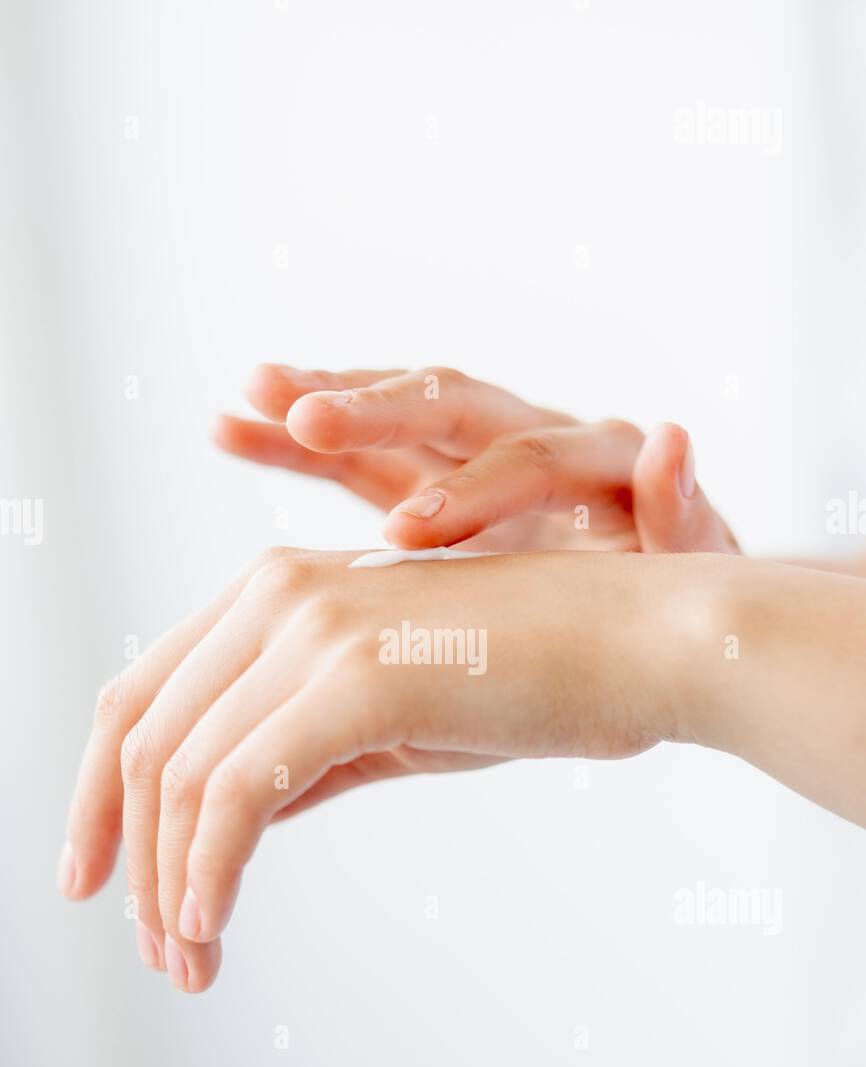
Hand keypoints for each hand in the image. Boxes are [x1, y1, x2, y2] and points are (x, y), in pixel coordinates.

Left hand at [58, 547, 685, 991]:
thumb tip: (229, 818)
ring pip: (182, 774)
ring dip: (170, 884)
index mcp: (277, 588)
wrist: (646, 642)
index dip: (98, 793)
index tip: (96, 874)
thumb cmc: (537, 674)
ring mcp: (313, 626)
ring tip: (188, 961)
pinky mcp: (356, 678)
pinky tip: (209, 929)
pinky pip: (239, 793)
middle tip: (149, 947)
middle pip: (141, 736)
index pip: (142, 694)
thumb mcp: (392, 712)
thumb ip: (301, 751)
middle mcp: (277, 592)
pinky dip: (208, 872)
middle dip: (128, 853)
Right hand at [214, 364, 738, 554]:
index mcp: (592, 459)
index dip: (467, 494)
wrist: (653, 606)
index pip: (526, 459)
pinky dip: (295, 442)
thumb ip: (684, 516)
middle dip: (380, 412)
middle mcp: (527, 437)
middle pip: (450, 406)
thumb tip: (674, 436)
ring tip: (255, 391)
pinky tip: (230, 425)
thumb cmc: (672, 595)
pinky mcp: (424, 481)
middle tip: (311, 417)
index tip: (406, 534)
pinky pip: (353, 455)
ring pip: (394, 415)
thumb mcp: (693, 568)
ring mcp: (469, 457)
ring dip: (327, 401)